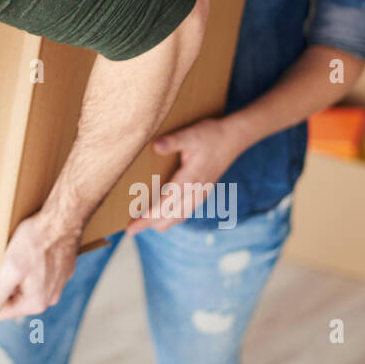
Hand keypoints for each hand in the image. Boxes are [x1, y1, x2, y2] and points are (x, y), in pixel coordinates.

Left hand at [0, 210, 81, 324]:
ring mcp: (56, 284)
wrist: (63, 218)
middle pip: (11, 300)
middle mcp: (48, 298)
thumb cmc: (37, 240)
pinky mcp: (60, 270)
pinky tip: (19, 255)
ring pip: (23, 288)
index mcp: (35, 302)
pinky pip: (36, 276)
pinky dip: (23, 269)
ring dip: (8, 278)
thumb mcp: (10, 269)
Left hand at [125, 117, 245, 235]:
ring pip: (178, 217)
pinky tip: (162, 213)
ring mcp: (200, 194)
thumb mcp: (191, 134)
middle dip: (150, 224)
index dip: (147, 218)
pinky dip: (171, 217)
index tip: (131, 229)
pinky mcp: (202, 193)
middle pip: (170, 218)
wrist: (234, 138)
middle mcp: (195, 192)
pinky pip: (185, 212)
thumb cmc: (211, 135)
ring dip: (160, 222)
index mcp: (190, 180)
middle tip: (130, 228)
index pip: (164, 206)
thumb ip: (173, 141)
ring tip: (142, 223)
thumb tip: (155, 146)